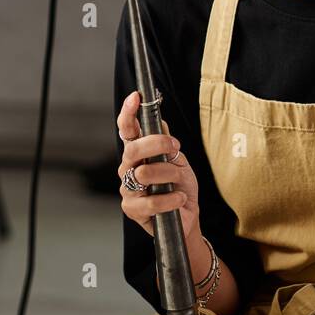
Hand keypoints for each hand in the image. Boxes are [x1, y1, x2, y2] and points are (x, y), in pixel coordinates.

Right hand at [117, 90, 199, 240]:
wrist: (186, 216)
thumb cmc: (180, 187)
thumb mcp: (178, 160)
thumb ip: (166, 142)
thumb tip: (160, 120)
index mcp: (138, 153)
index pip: (127, 130)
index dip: (128, 113)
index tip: (136, 97)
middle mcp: (128, 168)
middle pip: (132, 149)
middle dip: (155, 143)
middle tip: (174, 146)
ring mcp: (127, 188)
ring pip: (143, 174)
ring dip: (169, 175)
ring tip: (180, 182)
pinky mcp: (131, 209)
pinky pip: (149, 201)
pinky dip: (169, 199)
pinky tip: (178, 198)